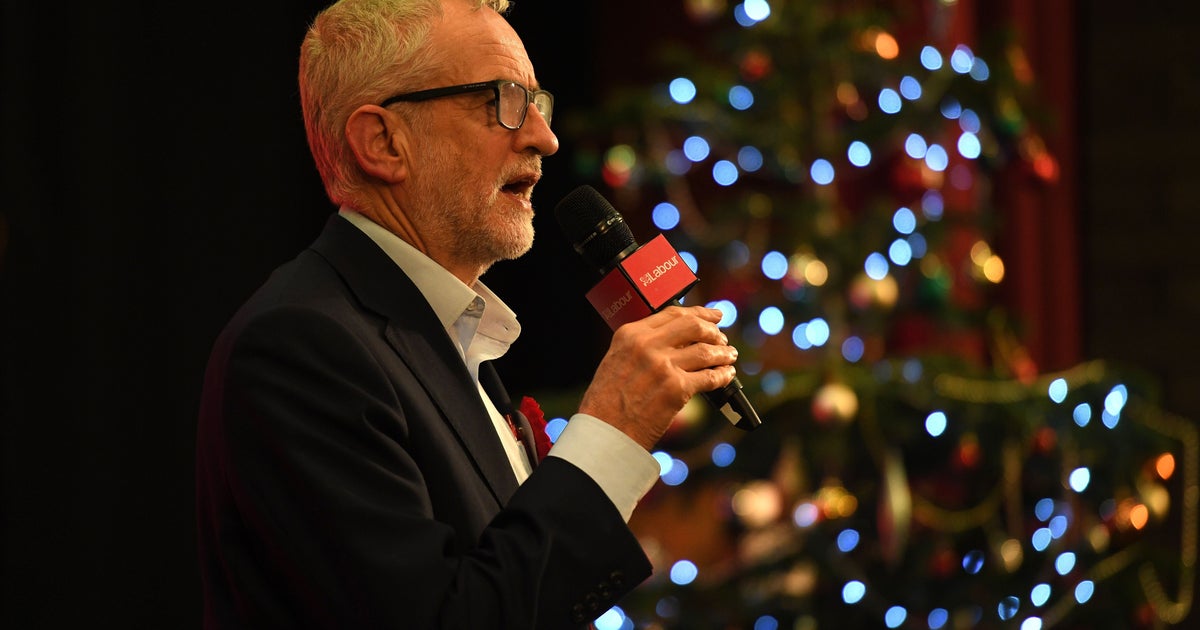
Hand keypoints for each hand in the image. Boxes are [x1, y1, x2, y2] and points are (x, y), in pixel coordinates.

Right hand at [578, 306, 738, 450]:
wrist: (604, 432)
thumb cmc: (606, 402)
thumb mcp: (616, 360)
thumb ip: (641, 346)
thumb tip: (675, 342)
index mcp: (630, 334)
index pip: (673, 313)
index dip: (699, 313)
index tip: (712, 315)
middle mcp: (647, 345)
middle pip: (694, 326)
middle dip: (714, 331)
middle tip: (722, 338)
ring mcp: (663, 366)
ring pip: (706, 351)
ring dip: (723, 353)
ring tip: (729, 356)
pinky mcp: (676, 389)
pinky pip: (709, 377)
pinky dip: (722, 376)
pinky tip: (726, 376)